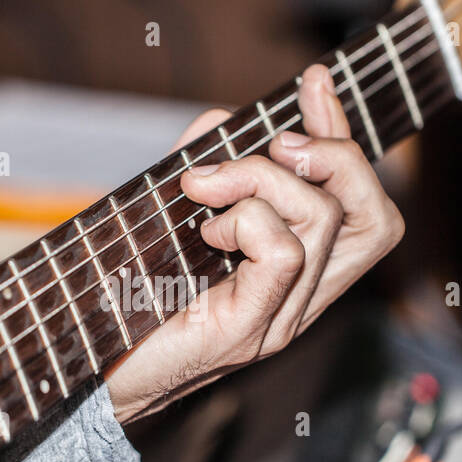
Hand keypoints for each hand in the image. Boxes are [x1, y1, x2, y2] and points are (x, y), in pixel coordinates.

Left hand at [106, 63, 403, 422]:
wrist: (88, 377)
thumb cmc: (123, 300)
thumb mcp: (170, 214)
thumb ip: (203, 166)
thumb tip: (223, 120)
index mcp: (294, 276)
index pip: (360, 206)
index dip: (343, 136)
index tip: (312, 84)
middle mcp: (300, 301)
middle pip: (374, 217)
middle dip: (336, 155)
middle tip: (275, 144)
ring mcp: (279, 320)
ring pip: (323, 222)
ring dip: (262, 181)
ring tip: (206, 191)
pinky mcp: (248, 330)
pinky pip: (284, 253)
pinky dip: (245, 220)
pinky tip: (204, 231)